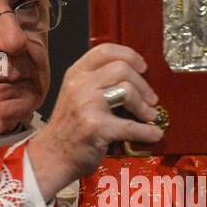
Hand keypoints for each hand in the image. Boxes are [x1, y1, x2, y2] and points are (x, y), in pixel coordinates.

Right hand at [27, 43, 163, 199]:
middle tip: (151, 98)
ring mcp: (87, 106)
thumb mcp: (75, 95)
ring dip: (145, 106)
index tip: (142, 67)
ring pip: (127, 91)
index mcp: (76, 74)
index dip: (130, 55)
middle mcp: (80, 85)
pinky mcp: (96, 128)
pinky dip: (147, 131)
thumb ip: (97, 82)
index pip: (106, 50)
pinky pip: (130, 126)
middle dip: (143, 84)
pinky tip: (153, 133)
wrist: (53, 156)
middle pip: (122, 69)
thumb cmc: (68, 127)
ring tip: (149, 115)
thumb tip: (134, 78)